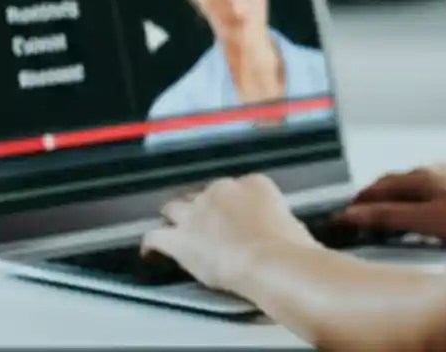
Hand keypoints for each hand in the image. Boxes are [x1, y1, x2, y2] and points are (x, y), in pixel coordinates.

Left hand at [141, 174, 317, 291]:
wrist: (269, 261)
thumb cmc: (290, 247)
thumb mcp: (294, 225)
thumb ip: (279, 222)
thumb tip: (280, 231)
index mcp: (254, 184)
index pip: (239, 187)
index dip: (234, 204)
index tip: (237, 217)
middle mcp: (221, 191)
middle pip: (203, 195)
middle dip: (204, 209)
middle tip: (209, 228)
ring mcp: (197, 213)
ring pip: (174, 208)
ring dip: (175, 219)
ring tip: (175, 231)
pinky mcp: (179, 238)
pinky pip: (155, 236)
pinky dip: (152, 245)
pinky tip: (151, 253)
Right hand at [335, 165, 445, 242]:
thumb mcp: (427, 220)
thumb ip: (391, 216)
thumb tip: (357, 213)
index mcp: (423, 175)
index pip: (379, 186)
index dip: (359, 202)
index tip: (343, 217)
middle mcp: (435, 171)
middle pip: (394, 184)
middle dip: (373, 198)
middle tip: (356, 216)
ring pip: (412, 188)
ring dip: (393, 200)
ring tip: (380, 217)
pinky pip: (428, 194)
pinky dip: (412, 204)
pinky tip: (417, 218)